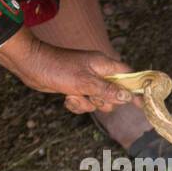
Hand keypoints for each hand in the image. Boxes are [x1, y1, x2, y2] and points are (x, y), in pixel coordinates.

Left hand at [0, 30, 132, 113]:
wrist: (30, 65)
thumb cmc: (57, 69)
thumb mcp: (85, 82)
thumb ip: (108, 91)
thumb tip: (127, 97)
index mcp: (104, 65)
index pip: (129, 76)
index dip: (136, 89)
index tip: (142, 103)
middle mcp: (98, 73)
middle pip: (115, 94)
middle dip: (105, 101)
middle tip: (93, 97)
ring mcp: (86, 81)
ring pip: (99, 101)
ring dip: (87, 104)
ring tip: (74, 96)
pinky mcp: (76, 89)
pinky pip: (85, 103)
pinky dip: (77, 104)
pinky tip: (67, 98)